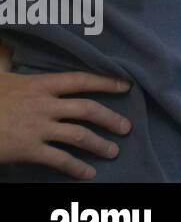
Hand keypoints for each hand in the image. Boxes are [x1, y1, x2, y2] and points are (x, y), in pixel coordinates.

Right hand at [0, 70, 132, 178]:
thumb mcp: (2, 77)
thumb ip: (15, 67)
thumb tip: (11, 48)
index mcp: (39, 84)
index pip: (80, 80)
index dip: (105, 82)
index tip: (126, 85)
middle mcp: (44, 105)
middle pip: (87, 109)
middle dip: (110, 118)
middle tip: (126, 127)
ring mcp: (37, 127)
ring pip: (79, 136)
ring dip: (99, 144)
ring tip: (113, 151)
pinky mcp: (28, 149)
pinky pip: (59, 160)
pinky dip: (76, 167)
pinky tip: (87, 174)